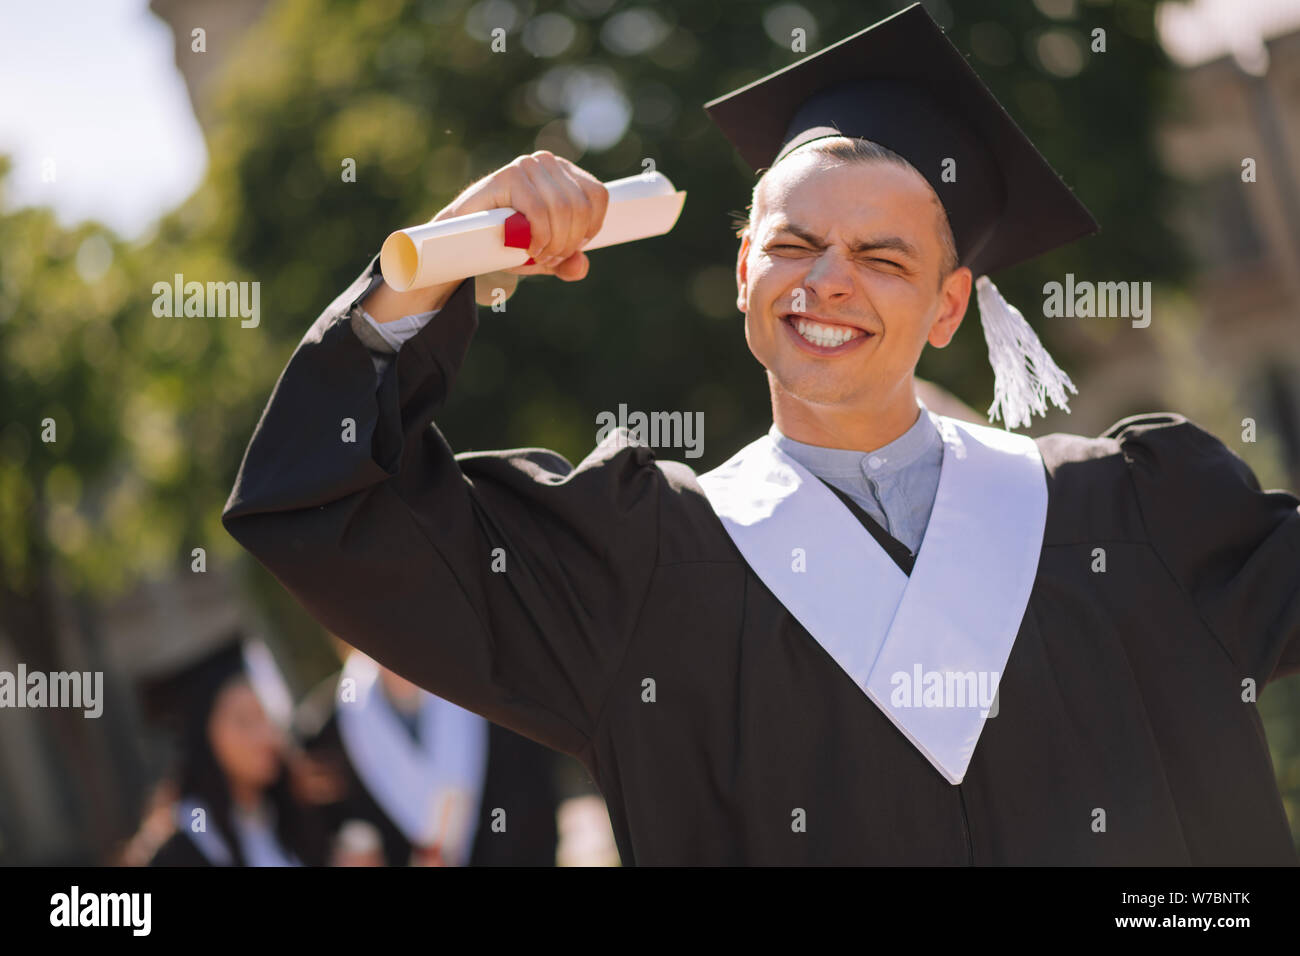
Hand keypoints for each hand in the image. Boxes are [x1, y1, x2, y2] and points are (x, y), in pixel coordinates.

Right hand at [433, 150, 609, 282]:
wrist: (463, 236)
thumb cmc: (507, 240)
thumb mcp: (544, 255)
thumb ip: (567, 262)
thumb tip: (581, 267)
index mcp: (564, 173)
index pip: (598, 195)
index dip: (590, 228)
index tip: (571, 248)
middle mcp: (548, 163)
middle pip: (580, 207)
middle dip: (570, 242)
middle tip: (551, 258)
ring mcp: (528, 166)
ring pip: (562, 209)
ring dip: (555, 243)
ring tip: (539, 256)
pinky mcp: (509, 176)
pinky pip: (539, 211)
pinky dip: (539, 237)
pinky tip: (530, 249)